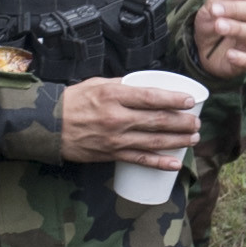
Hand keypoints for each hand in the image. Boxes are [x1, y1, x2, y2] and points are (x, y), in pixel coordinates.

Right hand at [48, 70, 204, 167]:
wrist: (48, 125)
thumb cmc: (73, 101)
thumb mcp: (97, 84)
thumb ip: (123, 84)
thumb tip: (146, 83)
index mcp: (113, 95)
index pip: (150, 97)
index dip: (173, 99)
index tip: (189, 100)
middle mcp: (116, 117)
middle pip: (157, 121)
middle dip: (182, 122)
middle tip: (197, 122)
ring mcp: (115, 138)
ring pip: (153, 141)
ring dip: (177, 141)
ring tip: (193, 138)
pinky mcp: (111, 154)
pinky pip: (140, 160)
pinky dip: (159, 163)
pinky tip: (175, 163)